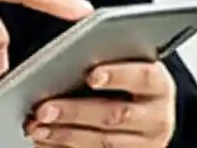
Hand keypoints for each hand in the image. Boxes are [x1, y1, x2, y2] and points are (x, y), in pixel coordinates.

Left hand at [26, 61, 176, 146]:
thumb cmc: (125, 79)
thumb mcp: (124, 64)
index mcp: (159, 85)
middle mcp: (157, 117)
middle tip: (45, 109)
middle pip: (117, 115)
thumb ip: (102, 59)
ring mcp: (145, 144)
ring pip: (105, 142)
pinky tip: (46, 141)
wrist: (145, 110)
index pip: (143, 78)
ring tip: (38, 127)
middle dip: (76, 112)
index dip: (118, 76)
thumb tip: (68, 57)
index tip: (91, 76)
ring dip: (66, 135)